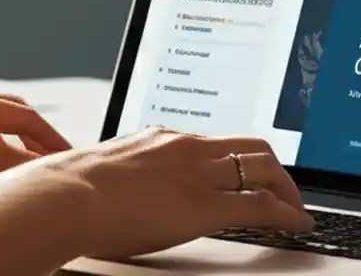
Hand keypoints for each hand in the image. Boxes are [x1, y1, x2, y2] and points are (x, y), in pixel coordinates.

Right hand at [0, 127, 312, 275]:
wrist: (63, 197)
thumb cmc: (71, 192)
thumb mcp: (109, 171)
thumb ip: (131, 173)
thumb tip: (130, 189)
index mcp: (163, 137)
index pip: (218, 140)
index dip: (242, 157)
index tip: (251, 173)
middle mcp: (186, 146)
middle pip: (251, 145)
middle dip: (276, 169)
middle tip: (285, 190)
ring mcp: (197, 172)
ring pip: (262, 167)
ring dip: (286, 188)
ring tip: (295, 208)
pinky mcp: (203, 203)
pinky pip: (260, 203)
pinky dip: (286, 212)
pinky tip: (296, 223)